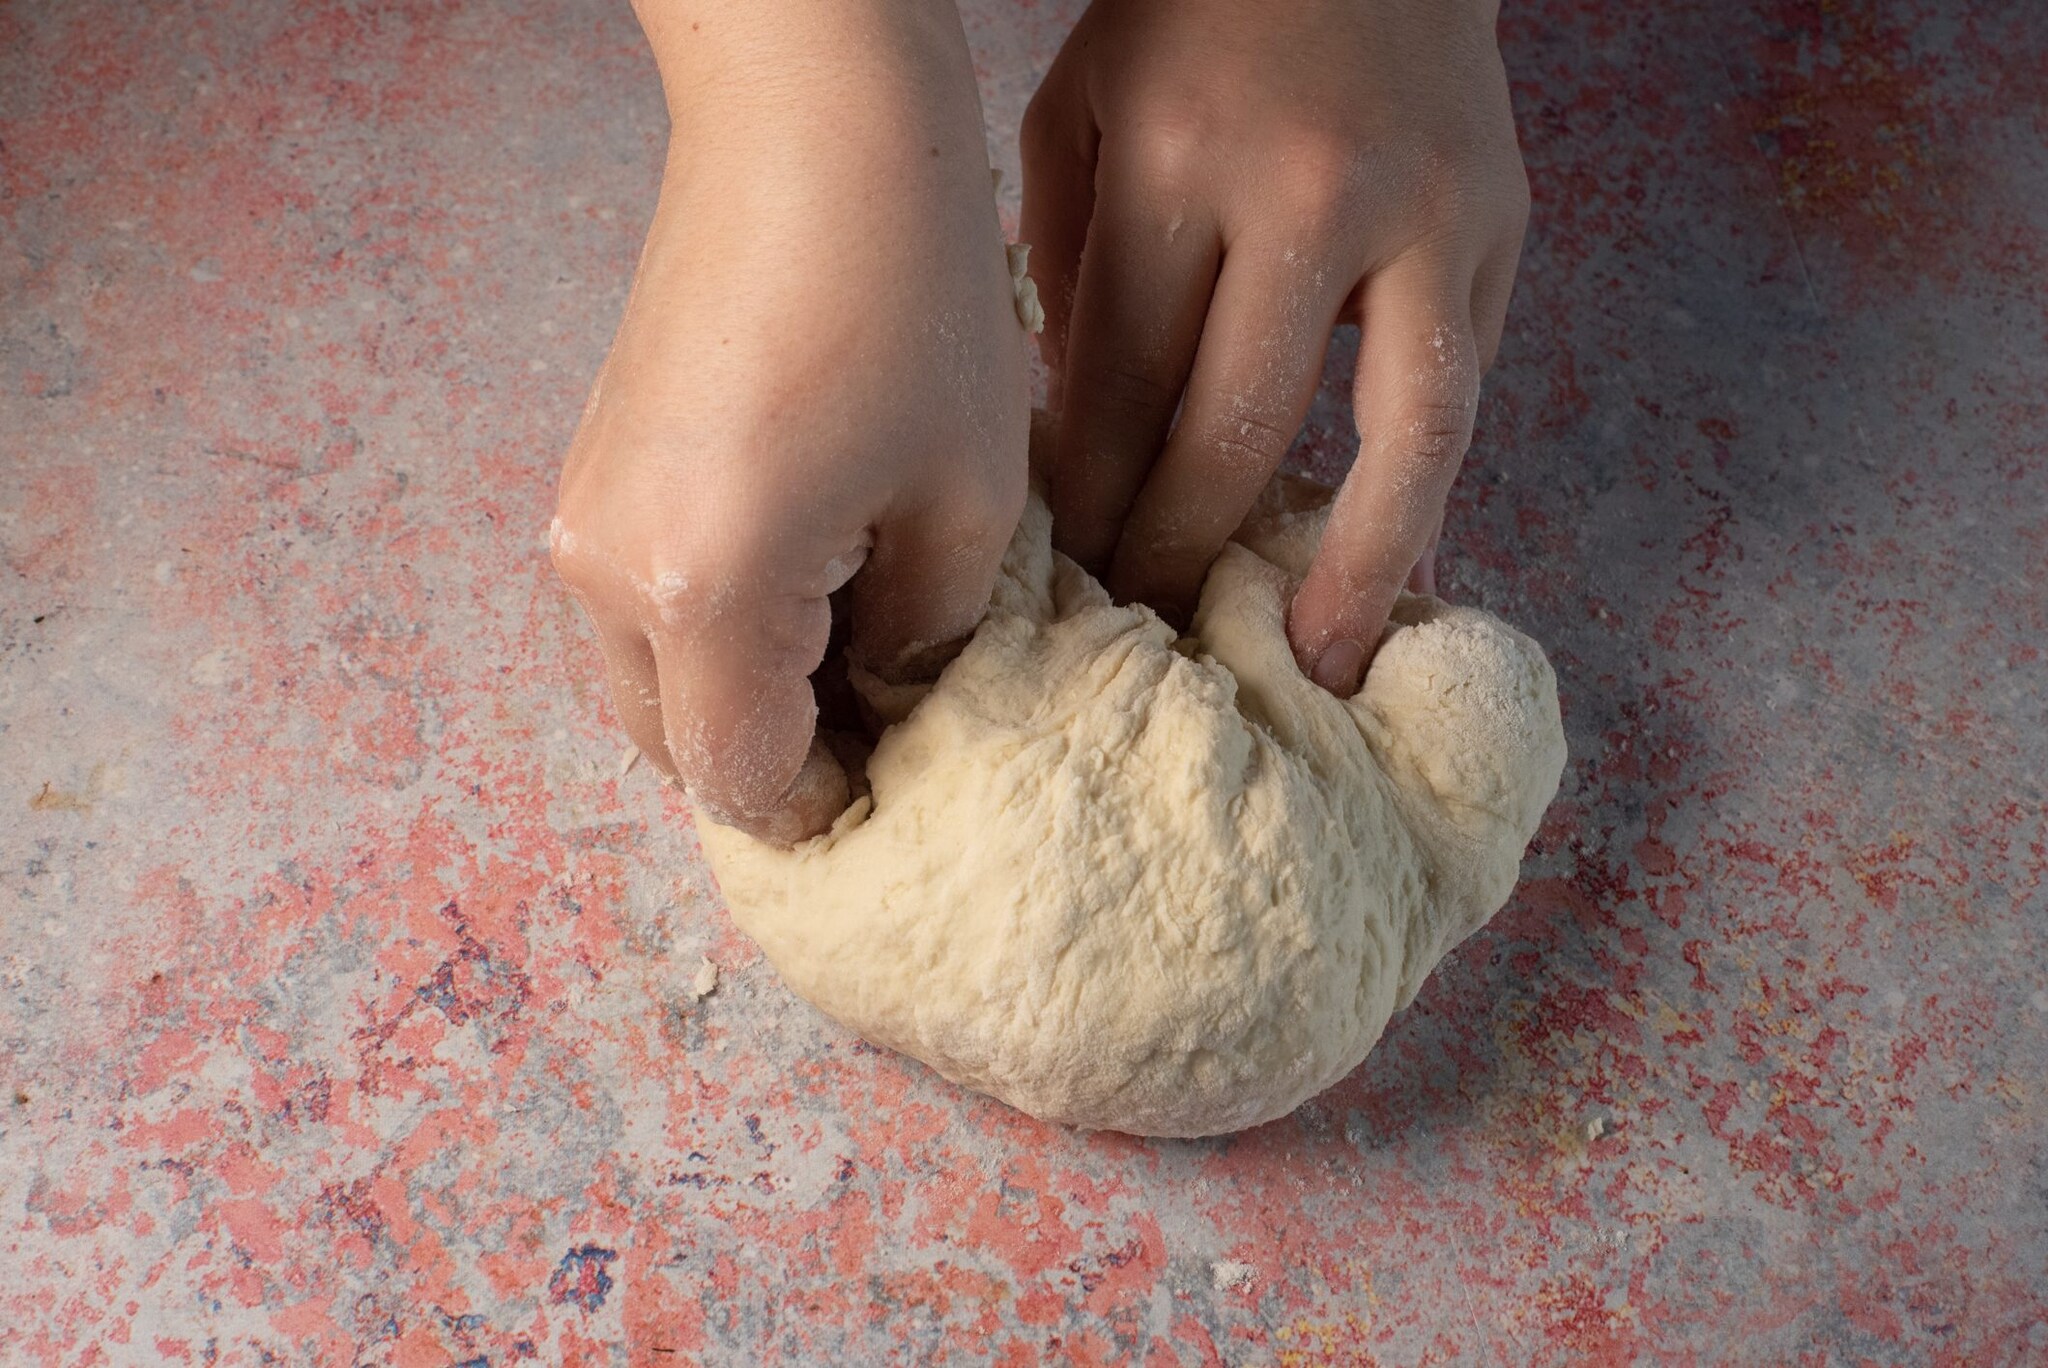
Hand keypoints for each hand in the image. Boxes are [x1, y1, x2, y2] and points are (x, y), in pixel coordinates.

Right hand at [552, 0, 1028, 844]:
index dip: (828, 811)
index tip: (905, 789)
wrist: (806, 129)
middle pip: (680, 750)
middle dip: (784, 762)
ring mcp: (582, 520)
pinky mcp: (589, 474)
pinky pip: (641, 611)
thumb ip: (924, 641)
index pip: (745, 783)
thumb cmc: (906, 296)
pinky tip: (810, 584)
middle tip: (893, 729)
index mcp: (706, 592)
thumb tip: (889, 699)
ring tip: (860, 651)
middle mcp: (609, 573)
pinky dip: (714, 637)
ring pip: (652, 687)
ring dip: (746, 701)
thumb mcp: (966, 502)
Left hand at [1021, 0, 1526, 694]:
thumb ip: (1063, 266)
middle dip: (1173, 548)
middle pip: (1227, 432)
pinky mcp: (1497, 233)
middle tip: (1145, 627)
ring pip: (1384, 441)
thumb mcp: (1077, 108)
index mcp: (1171, 163)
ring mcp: (1419, 218)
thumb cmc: (1189, 17)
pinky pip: (1462, 402)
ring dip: (1339, 572)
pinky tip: (1399, 583)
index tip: (1065, 574)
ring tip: (1314, 666)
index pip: (1115, 389)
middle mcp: (1302, 197)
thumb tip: (1076, 436)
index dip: (1082, 502)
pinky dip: (1428, 506)